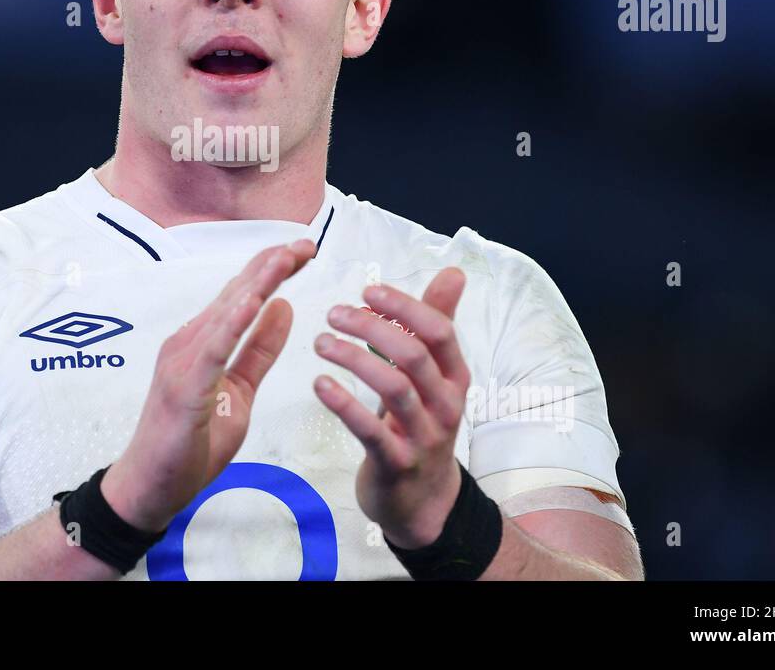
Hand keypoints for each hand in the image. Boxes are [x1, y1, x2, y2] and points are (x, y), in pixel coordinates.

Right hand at [103, 239, 316, 530]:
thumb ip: (260, 349)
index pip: (241, 295)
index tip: (304, 249)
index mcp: (203, 341)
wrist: (151, 488)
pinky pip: (211, 352)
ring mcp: (182, 363)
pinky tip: (251, 303)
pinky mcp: (182, 389)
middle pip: (235, 294)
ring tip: (283, 258)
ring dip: (255, 284)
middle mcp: (189, 342)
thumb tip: (286, 307)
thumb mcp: (240, 390)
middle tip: (306, 243)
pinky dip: (230, 325)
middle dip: (271, 266)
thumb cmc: (190, 441)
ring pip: (224, 315)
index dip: (271, 269)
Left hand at [312, 268, 469, 547]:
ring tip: (320, 342)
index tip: (367, 290)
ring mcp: (423, 436)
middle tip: (333, 313)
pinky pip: (371, 431)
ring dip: (353, 360)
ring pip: (394, 389)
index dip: (404, 306)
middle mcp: (445, 404)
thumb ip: (437, 323)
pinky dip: (344, 404)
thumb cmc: (421, 424)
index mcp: (454, 376)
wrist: (423, 502)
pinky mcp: (397, 464)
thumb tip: (454, 272)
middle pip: (414, 355)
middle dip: (372, 328)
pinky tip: (319, 384)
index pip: (439, 331)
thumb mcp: (434, 375)